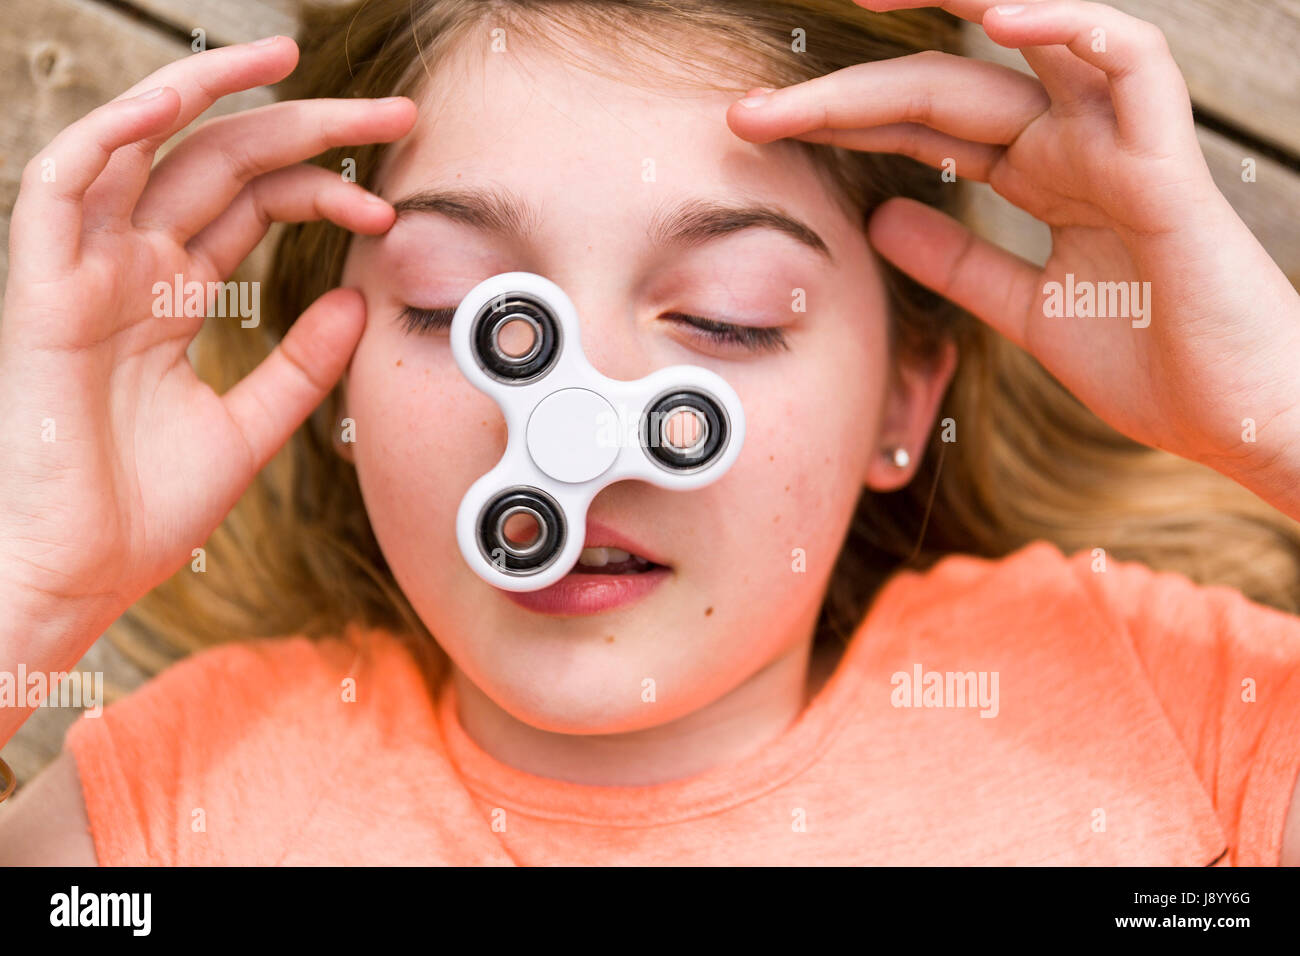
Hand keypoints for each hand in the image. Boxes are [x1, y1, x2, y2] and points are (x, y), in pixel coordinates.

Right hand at [0, 37, 415, 649]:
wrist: (79, 572)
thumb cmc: (144, 509)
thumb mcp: (252, 426)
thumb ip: (303, 363)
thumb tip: (356, 297)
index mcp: (173, 295)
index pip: (253, 204)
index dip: (323, 186)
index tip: (390, 197)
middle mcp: (130, 268)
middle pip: (221, 164)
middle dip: (306, 127)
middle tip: (391, 111)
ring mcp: (86, 270)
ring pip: (144, 148)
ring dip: (212, 94)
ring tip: (287, 58)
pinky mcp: (42, 287)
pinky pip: (65, 182)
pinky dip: (115, 133)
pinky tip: (179, 101)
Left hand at [727, 0, 1299, 514]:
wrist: (1236, 421)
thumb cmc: (1151, 364)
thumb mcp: (1023, 312)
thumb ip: (959, 263)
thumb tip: (882, 220)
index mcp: (1040, 176)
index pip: (923, 125)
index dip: (841, 120)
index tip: (757, 131)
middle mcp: (1073, 145)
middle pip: (944, 86)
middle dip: (844, 94)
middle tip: (751, 112)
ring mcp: (1120, 144)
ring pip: (1029, 41)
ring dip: (948, 11)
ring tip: (864, 0)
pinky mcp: (1168, 162)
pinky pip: (1132, 61)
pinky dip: (1069, 27)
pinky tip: (994, 16)